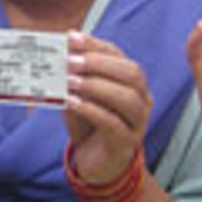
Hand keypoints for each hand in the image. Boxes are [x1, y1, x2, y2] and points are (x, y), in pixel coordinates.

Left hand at [63, 32, 152, 184]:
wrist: (95, 164)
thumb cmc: (88, 123)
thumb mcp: (78, 95)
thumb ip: (72, 76)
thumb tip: (58, 50)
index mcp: (131, 81)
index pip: (119, 55)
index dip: (95, 45)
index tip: (71, 38)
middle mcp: (142, 99)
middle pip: (132, 73)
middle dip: (100, 63)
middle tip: (71, 61)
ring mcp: (138, 122)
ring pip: (128, 98)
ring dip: (97, 86)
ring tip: (70, 82)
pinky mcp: (127, 143)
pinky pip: (115, 124)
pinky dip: (92, 110)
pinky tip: (72, 103)